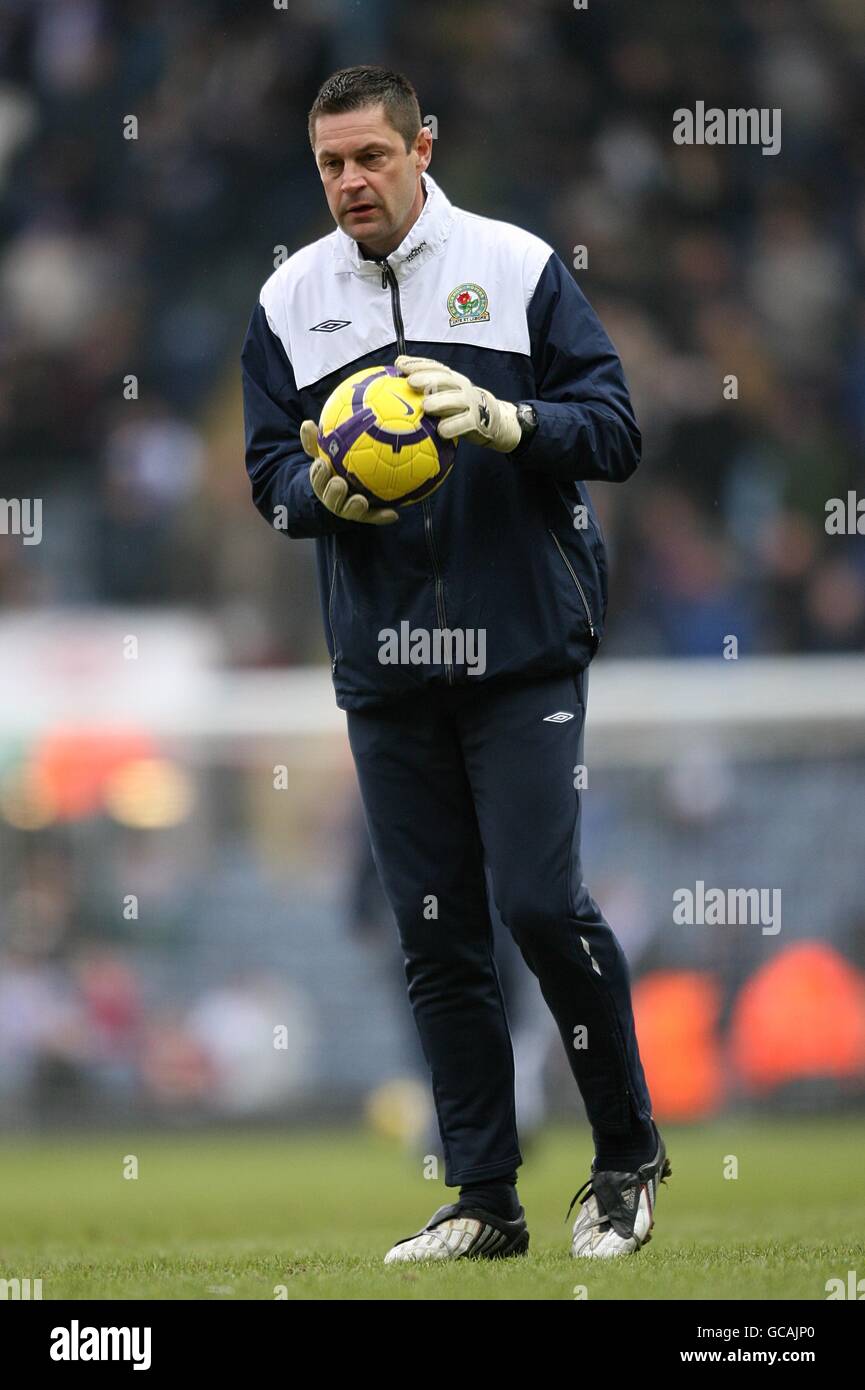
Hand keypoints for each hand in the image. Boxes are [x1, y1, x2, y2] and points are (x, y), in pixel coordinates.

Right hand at [300, 420, 398, 524]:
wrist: (348, 486)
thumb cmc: (335, 464)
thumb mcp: (324, 451)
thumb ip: (315, 441)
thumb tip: (307, 424)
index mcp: (324, 484)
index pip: (318, 479)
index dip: (318, 474)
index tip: (321, 463)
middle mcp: (335, 499)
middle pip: (331, 500)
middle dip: (333, 493)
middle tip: (338, 482)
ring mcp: (351, 509)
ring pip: (350, 511)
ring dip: (354, 507)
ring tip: (360, 500)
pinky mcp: (367, 515)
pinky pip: (374, 517)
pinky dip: (382, 516)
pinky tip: (393, 514)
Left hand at [394, 355, 521, 452]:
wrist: (491, 419)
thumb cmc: (457, 406)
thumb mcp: (442, 393)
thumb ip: (423, 385)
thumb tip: (395, 368)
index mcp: (450, 378)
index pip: (433, 366)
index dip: (418, 364)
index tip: (400, 365)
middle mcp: (460, 386)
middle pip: (444, 378)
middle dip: (427, 378)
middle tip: (411, 382)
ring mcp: (469, 403)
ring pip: (455, 399)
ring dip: (441, 401)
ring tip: (426, 406)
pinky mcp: (476, 421)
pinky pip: (465, 423)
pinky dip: (454, 426)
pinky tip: (442, 431)